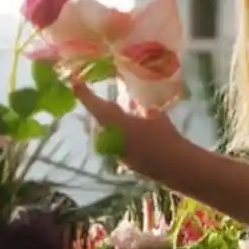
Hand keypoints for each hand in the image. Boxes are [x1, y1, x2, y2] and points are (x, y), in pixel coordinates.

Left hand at [70, 77, 193, 181]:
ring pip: (110, 132)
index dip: (83, 93)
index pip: (94, 105)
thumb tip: (145, 109)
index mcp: (116, 122)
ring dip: (117, 123)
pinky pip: (120, 144)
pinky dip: (126, 136)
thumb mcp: (158, 118)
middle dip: (105, 110)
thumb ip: (148, 111)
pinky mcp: (125, 162)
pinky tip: (140, 134)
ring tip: (128, 115)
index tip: (74, 81)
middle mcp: (111, 138)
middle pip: (101, 120)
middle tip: (110, 101)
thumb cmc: (164, 137)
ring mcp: (117, 152)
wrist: (174, 167)